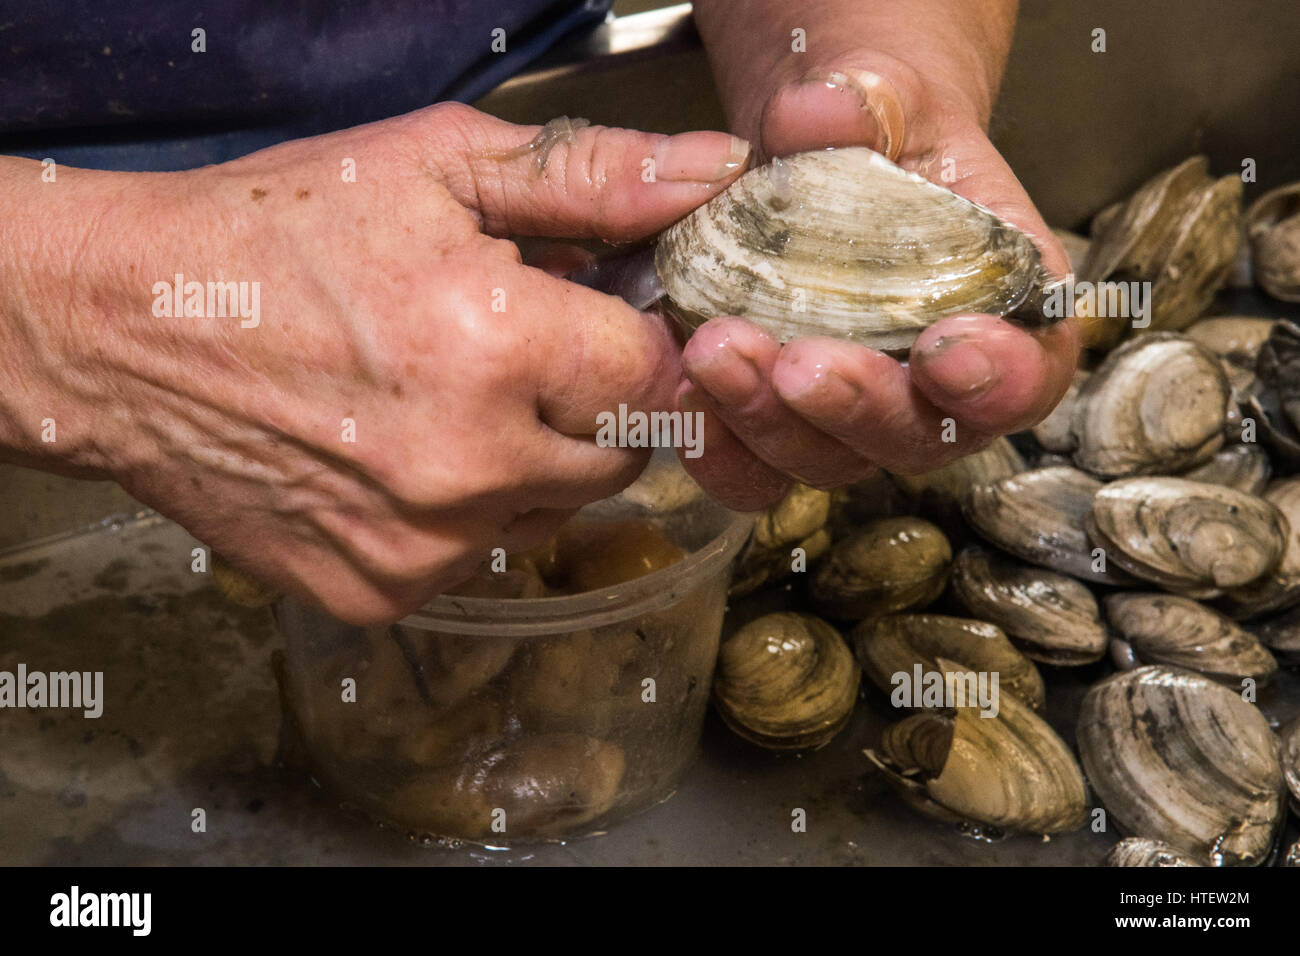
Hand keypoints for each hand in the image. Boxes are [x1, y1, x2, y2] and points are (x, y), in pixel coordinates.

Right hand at [0, 105, 748, 622]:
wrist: (125, 333)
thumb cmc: (278, 237)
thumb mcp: (433, 168)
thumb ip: (589, 176)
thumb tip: (712, 173)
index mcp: (498, 348)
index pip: (656, 376)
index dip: (630, 344)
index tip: (589, 324)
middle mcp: (471, 466)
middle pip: (622, 457)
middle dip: (590, 407)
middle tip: (513, 357)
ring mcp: (424, 544)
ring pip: (553, 512)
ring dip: (528, 464)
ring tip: (446, 402)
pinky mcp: (380, 591)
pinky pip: (476, 559)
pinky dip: (460, 516)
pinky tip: (399, 458)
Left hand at [678, 31, 1079, 508]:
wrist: (813, 162)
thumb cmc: (878, 138)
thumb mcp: (885, 99)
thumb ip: (871, 103)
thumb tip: (817, 110)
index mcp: (1000, 311)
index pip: (1030, 370)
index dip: (999, 379)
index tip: (944, 352)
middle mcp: (934, 389)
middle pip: (921, 437)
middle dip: (860, 407)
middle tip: (801, 364)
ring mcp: (854, 420)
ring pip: (831, 460)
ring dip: (770, 424)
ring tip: (713, 356)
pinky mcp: (783, 429)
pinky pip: (756, 470)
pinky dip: (718, 447)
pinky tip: (681, 399)